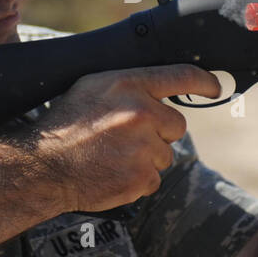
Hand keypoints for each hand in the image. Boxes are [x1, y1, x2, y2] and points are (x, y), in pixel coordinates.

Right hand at [25, 65, 220, 212]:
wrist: (43, 166)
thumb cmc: (64, 124)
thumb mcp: (92, 86)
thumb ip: (128, 84)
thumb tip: (159, 84)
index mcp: (128, 85)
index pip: (182, 76)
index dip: (204, 82)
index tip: (215, 87)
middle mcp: (141, 113)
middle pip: (177, 124)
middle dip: (159, 132)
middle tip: (127, 137)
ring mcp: (143, 148)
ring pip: (165, 154)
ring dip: (146, 158)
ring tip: (113, 156)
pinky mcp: (141, 178)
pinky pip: (154, 179)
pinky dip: (137, 180)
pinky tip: (113, 172)